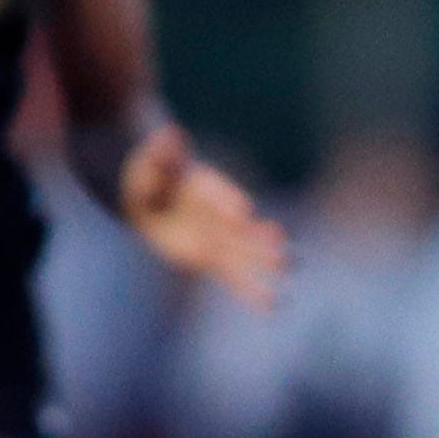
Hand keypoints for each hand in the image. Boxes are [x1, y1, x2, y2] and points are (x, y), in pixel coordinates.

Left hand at [121, 124, 289, 307]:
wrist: (148, 194)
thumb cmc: (149, 173)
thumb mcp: (149, 160)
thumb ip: (162, 151)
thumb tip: (172, 133)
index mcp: (203, 187)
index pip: (218, 195)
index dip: (228, 201)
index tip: (242, 211)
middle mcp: (217, 214)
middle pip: (240, 225)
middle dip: (258, 233)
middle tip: (280, 238)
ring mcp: (218, 237)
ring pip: (244, 252)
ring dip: (264, 259)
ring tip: (290, 265)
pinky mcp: (212, 259)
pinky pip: (233, 278)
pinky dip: (252, 291)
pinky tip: (272, 304)